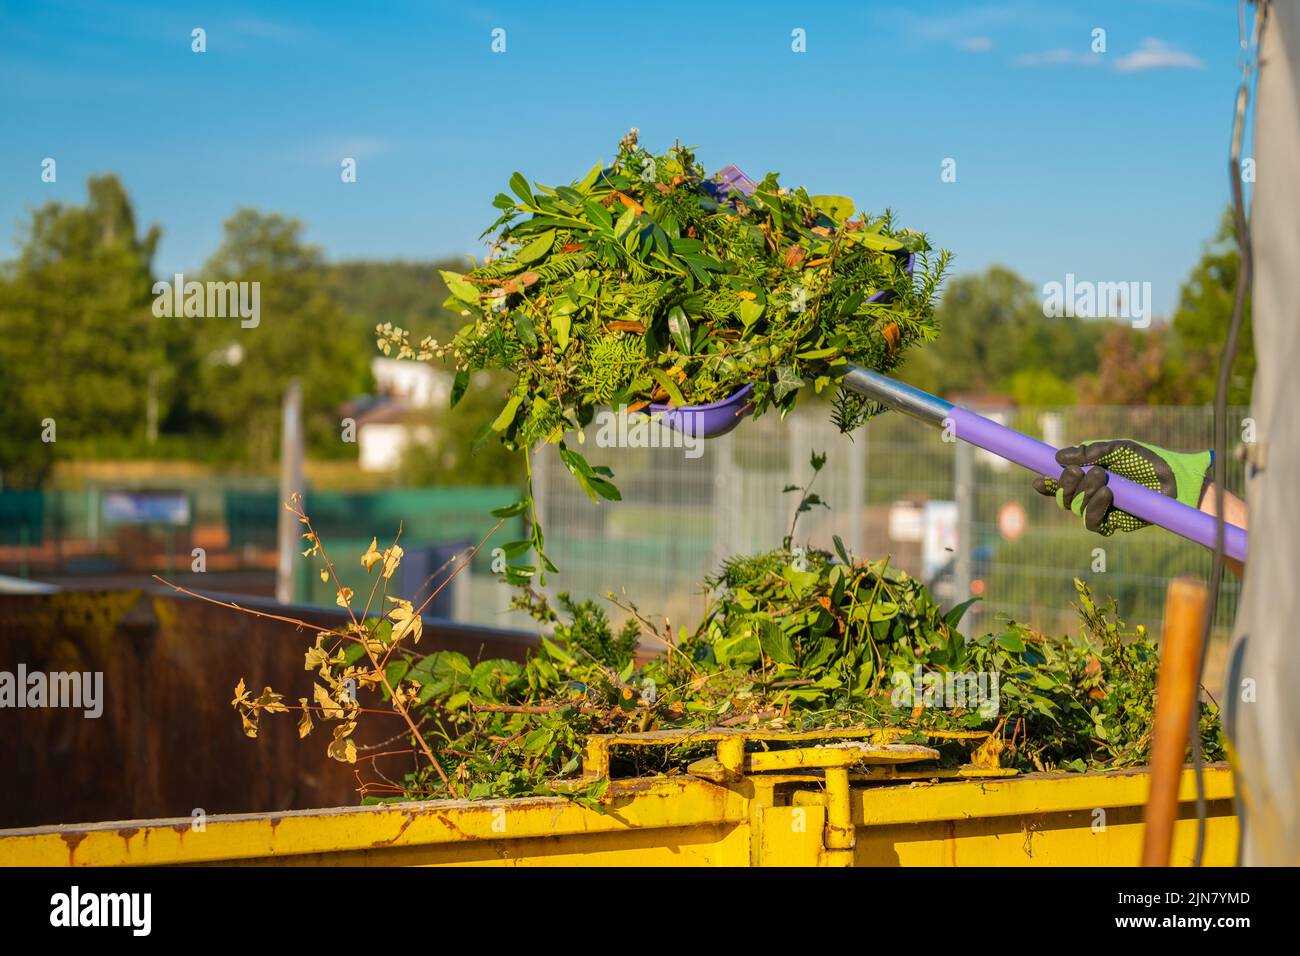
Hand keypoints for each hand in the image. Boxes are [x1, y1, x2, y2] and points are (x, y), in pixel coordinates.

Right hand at [1032, 439, 1212, 535]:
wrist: (1173, 479)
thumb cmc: (1147, 461)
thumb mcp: (1118, 449)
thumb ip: (1089, 451)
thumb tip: (1058, 456)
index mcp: (1087, 475)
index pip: (1060, 483)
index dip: (1047, 484)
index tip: (1039, 481)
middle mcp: (1090, 494)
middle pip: (1062, 495)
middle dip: (1066, 482)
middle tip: (1079, 471)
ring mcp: (1100, 509)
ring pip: (1073, 507)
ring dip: (1082, 491)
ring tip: (1103, 478)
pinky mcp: (1112, 523)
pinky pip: (1090, 522)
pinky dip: (1093, 508)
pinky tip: (1106, 494)